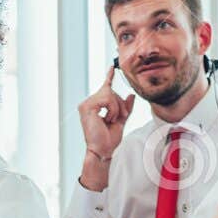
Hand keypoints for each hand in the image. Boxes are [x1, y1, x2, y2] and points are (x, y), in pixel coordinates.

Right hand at [76, 64, 134, 187]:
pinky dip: (112, 109)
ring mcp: (86, 104)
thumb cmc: (109, 139)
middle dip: (120, 104)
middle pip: (110, 91)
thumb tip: (131, 95)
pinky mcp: (87, 106)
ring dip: (116, 108)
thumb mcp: (121, 120)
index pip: (104, 89)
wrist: (103, 150)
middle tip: (119, 118)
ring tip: (111, 120)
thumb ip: (126, 108)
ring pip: (109, 94)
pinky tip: (108, 118)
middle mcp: (88, 103)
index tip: (112, 67)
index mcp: (94, 105)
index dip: (109, 77)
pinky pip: (107, 99)